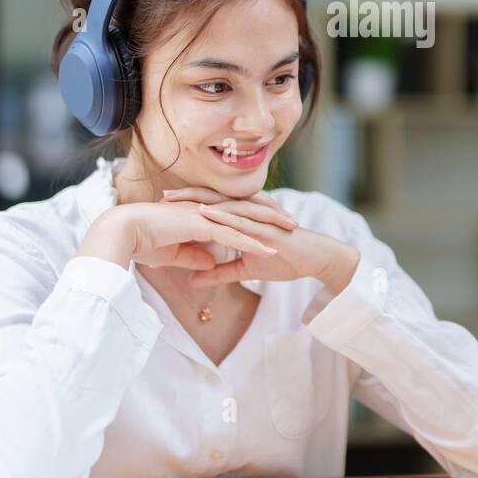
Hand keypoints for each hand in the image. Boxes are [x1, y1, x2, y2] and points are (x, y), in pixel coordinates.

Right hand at [77, 192, 296, 272]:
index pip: (234, 214)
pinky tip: (269, 250)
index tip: (274, 225)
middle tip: (293, 223)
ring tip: (291, 234)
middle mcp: (204, 210)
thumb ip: (193, 256)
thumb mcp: (173, 254)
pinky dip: (252, 243)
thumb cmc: (140, 243)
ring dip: (268, 228)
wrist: (121, 233)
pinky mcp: (200, 226)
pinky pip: (232, 235)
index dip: (255, 218)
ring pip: (244, 221)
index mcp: (198, 213)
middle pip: (245, 211)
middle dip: (271, 217)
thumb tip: (211, 262)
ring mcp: (203, 215)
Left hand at [159, 187, 358, 291]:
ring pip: (224, 205)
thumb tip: (192, 281)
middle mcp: (249, 212)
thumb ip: (219, 272)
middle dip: (187, 197)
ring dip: (199, 201)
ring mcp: (258, 217)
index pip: (211, 208)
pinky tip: (207, 214)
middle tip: (161, 196)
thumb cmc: (285, 259)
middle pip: (213, 200)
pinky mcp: (268, 226)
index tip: (161, 207)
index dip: (188, 206)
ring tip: (177, 199)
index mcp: (243, 218)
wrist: (316, 259)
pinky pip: (243, 219)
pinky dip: (224, 215)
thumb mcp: (245, 269)